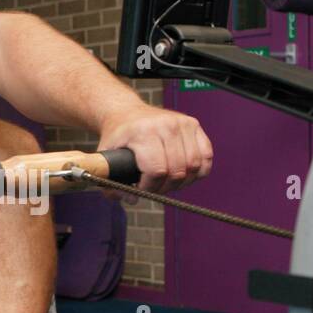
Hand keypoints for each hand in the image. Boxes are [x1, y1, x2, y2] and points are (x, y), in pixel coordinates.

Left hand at [96, 104, 212, 200]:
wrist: (126, 113)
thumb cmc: (117, 137)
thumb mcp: (105, 158)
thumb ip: (111, 184)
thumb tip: (132, 199)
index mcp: (143, 132)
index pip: (157, 170)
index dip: (150, 188)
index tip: (142, 189)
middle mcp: (166, 125)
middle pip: (177, 171)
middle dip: (166, 187)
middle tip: (156, 188)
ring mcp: (182, 123)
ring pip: (194, 166)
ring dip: (183, 182)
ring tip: (168, 182)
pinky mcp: (194, 124)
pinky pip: (206, 156)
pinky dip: (199, 171)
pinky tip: (184, 174)